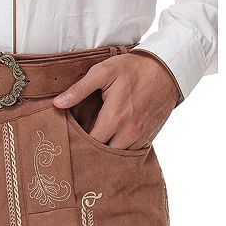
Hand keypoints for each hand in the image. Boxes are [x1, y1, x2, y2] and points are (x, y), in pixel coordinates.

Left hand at [53, 52, 181, 149]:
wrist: (168, 68)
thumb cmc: (133, 68)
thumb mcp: (104, 72)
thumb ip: (79, 89)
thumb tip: (58, 103)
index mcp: (113, 118)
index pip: (90, 144)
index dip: (78, 144)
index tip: (70, 139)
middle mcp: (127, 133)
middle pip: (103, 155)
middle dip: (91, 151)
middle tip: (80, 145)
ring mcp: (139, 137)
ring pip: (117, 157)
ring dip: (105, 153)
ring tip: (94, 145)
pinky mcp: (148, 138)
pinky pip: (131, 154)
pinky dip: (120, 151)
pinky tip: (111, 142)